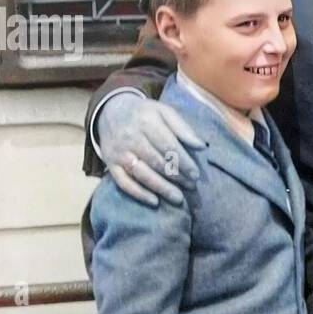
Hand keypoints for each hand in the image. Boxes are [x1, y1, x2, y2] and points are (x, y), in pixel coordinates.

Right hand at [97, 92, 203, 206]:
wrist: (110, 111)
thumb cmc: (144, 114)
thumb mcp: (163, 111)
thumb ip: (182, 128)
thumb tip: (202, 146)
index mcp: (147, 122)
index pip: (169, 146)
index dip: (184, 162)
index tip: (196, 174)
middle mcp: (131, 137)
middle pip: (156, 161)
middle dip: (176, 176)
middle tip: (191, 186)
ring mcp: (119, 152)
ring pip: (141, 174)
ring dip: (161, 188)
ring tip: (178, 198)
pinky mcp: (110, 164)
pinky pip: (123, 182)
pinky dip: (139, 193)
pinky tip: (154, 201)